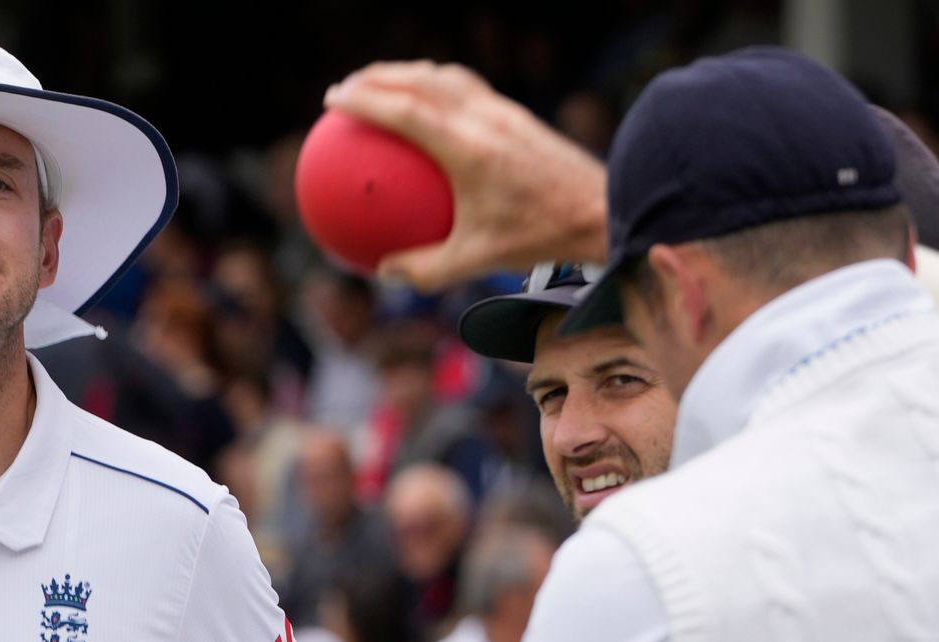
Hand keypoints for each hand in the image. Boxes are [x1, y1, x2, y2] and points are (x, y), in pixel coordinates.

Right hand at [323, 61, 608, 289]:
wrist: (605, 209)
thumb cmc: (539, 239)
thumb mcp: (477, 261)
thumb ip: (425, 269)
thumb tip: (383, 271)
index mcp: (469, 149)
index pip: (406, 111)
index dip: (365, 99)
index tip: (334, 99)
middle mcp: (486, 119)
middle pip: (422, 81)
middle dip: (379, 76)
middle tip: (347, 87)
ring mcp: (506, 112)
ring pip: (447, 78)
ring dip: (410, 74)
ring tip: (383, 85)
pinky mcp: (519, 114)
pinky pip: (469, 88)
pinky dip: (439, 86)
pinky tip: (430, 106)